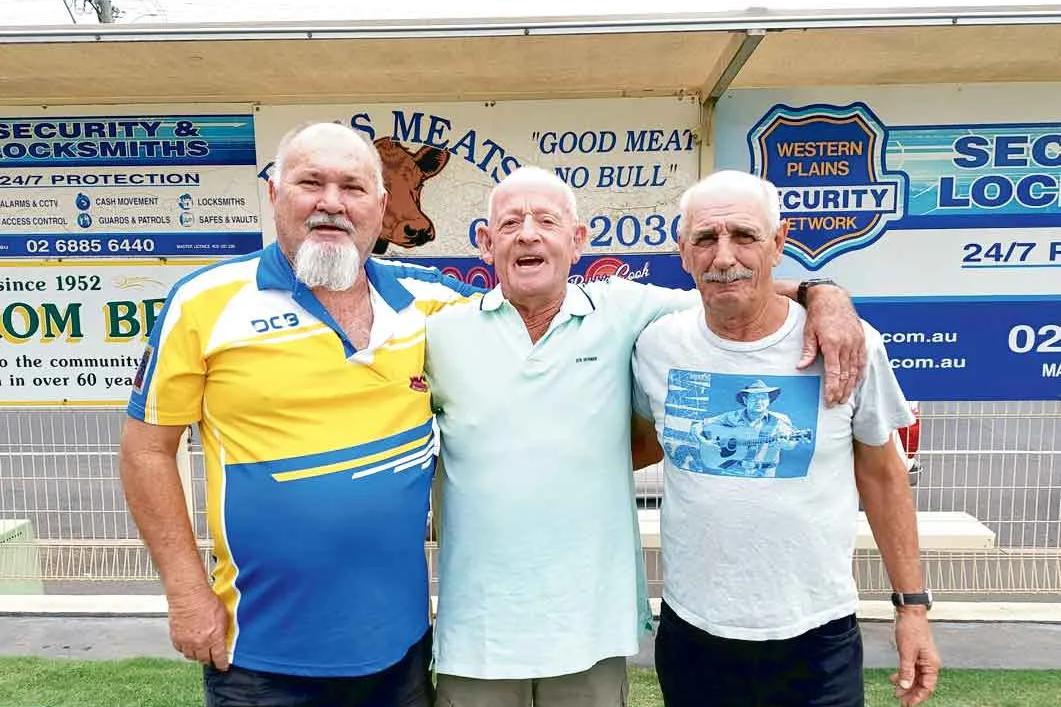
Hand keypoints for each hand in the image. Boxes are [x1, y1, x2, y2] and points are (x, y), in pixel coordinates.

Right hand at [168, 586, 230, 670]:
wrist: (188, 594)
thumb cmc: (206, 599)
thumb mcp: (223, 615)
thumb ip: (223, 629)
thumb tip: (224, 637)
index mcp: (214, 637)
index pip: (219, 657)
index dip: (222, 664)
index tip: (222, 667)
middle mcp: (200, 642)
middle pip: (204, 659)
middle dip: (209, 659)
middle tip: (211, 656)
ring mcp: (187, 641)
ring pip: (191, 656)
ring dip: (196, 654)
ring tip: (200, 649)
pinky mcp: (176, 637)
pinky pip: (180, 649)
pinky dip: (185, 648)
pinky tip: (188, 643)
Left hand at [797, 284, 864, 405]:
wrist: (832, 297)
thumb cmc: (818, 314)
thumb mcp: (808, 332)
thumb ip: (808, 351)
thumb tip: (801, 367)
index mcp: (833, 343)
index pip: (834, 372)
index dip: (832, 388)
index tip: (829, 399)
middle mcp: (847, 344)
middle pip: (846, 374)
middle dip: (841, 391)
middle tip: (836, 403)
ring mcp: (856, 342)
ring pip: (856, 370)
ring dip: (851, 386)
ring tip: (845, 398)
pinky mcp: (861, 340)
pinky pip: (862, 361)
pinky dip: (859, 374)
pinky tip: (855, 383)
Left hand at [890, 608, 939, 705]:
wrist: (910, 613)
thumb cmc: (911, 629)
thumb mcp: (906, 652)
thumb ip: (906, 670)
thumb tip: (905, 686)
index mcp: (931, 664)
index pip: (927, 687)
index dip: (918, 697)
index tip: (908, 704)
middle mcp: (929, 663)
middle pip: (922, 684)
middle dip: (911, 694)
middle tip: (901, 702)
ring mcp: (923, 659)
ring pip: (916, 678)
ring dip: (906, 685)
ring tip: (896, 692)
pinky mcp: (916, 655)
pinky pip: (911, 670)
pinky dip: (903, 675)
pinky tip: (894, 679)